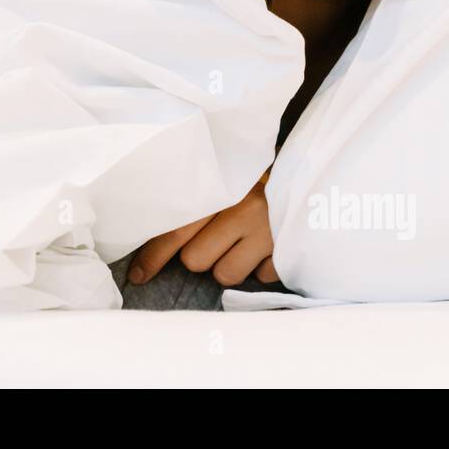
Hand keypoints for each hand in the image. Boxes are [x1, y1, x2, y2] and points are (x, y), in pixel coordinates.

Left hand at [127, 172, 278, 286]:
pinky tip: (265, 246)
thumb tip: (154, 230)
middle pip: (195, 260)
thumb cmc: (256, 176)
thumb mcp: (227, 176)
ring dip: (227, 263)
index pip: (176, 230)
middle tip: (212, 237)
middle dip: (198, 255)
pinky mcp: (289, 251)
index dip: (153, 257)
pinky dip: (259, 266)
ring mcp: (268, 232)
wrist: (311, 170)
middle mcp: (244, 209)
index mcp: (222, 187)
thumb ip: (198, 197)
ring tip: (239, 242)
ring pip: (224, 275)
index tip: (138, 276)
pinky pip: (259, 278)